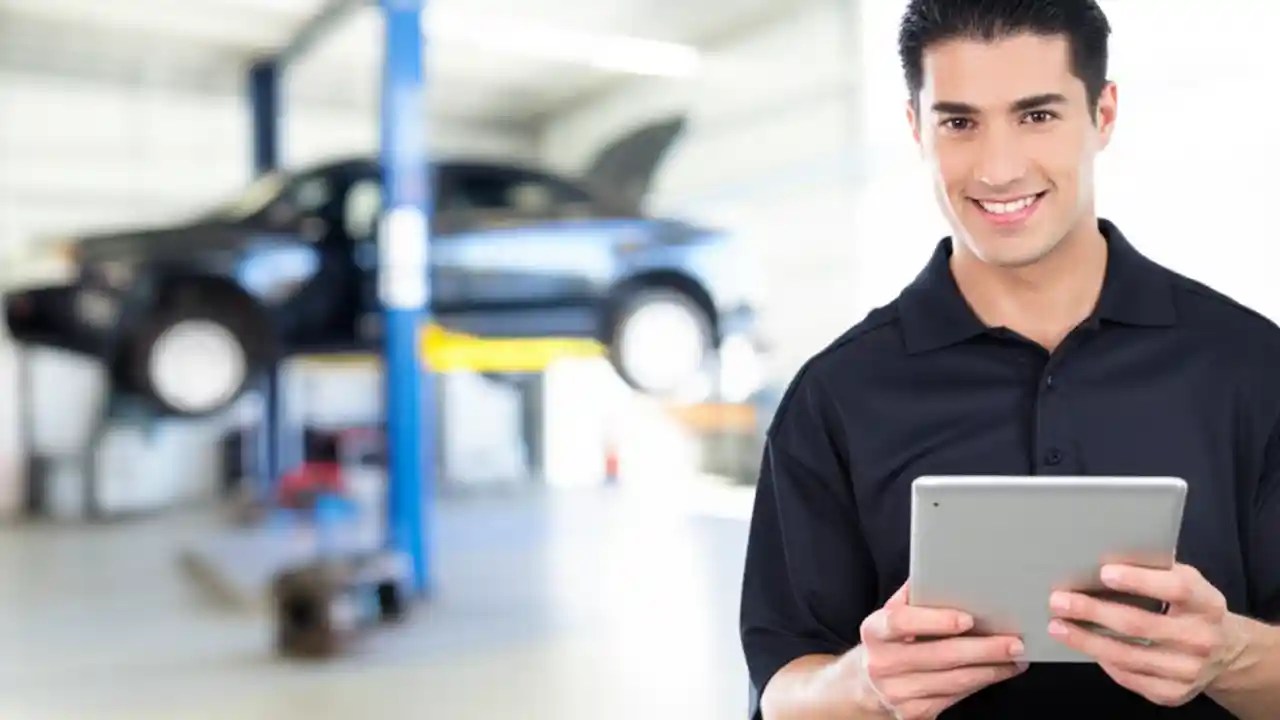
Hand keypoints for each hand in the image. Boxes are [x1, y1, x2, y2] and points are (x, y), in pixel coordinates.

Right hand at [851, 582, 1027, 719]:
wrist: (868, 684)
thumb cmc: (890, 640)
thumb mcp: (891, 614)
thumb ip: (914, 595)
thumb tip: (943, 568)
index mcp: (875, 631)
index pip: (903, 622)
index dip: (935, 620)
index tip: (967, 619)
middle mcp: (883, 664)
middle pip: (940, 656)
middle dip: (983, 649)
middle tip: (1014, 641)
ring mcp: (898, 692)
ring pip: (954, 681)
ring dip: (991, 669)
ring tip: (1015, 657)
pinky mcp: (914, 713)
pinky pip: (956, 697)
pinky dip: (982, 683)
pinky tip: (999, 671)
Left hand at [1047, 563, 1249, 707]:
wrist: (1226, 652)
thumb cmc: (1190, 606)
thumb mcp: (1186, 581)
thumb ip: (1155, 569)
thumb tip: (1105, 550)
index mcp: (1206, 603)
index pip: (1175, 588)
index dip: (1139, 580)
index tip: (1104, 572)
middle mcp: (1201, 639)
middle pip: (1140, 625)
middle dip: (1094, 611)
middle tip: (1059, 600)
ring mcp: (1189, 670)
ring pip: (1128, 656)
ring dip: (1087, 641)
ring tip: (1058, 626)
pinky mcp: (1174, 693)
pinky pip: (1130, 678)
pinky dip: (1103, 662)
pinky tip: (1084, 647)